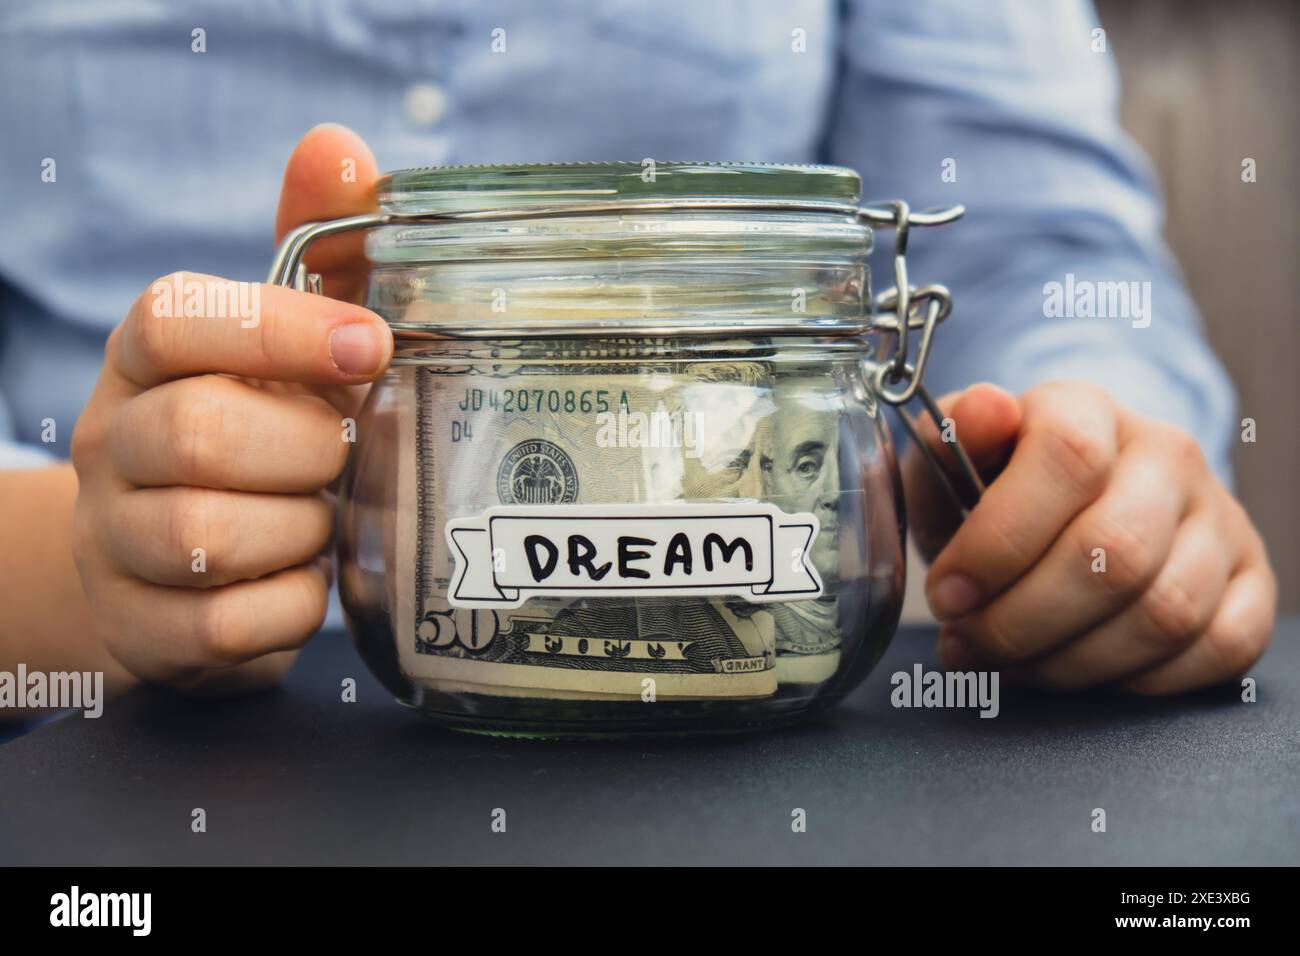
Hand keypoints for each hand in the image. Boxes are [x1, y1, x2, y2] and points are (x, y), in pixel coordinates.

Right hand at [70, 125, 387, 694]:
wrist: (170, 565)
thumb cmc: (254, 430)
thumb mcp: (282, 345)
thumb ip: (315, 255)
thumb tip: (341, 146)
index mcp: (146, 358)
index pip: (176, 319)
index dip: (278, 330)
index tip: (370, 347)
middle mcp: (111, 443)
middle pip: (196, 436)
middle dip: (305, 451)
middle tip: (347, 456)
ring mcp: (114, 543)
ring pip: (208, 537)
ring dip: (303, 531)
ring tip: (324, 519)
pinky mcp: (142, 629)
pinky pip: (230, 626)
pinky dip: (296, 605)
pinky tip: (310, 581)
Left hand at [904, 380, 1276, 693]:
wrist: (1066, 512)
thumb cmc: (997, 494)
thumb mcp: (953, 462)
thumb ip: (951, 437)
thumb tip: (982, 411)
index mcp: (1087, 410)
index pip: (1066, 458)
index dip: (998, 540)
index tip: (947, 594)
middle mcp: (1167, 455)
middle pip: (1114, 552)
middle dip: (1021, 621)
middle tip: (967, 643)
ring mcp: (1219, 518)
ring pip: (1164, 612)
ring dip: (1069, 662)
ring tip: (1007, 663)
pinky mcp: (1253, 581)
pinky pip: (1219, 648)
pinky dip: (1139, 680)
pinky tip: (1077, 670)